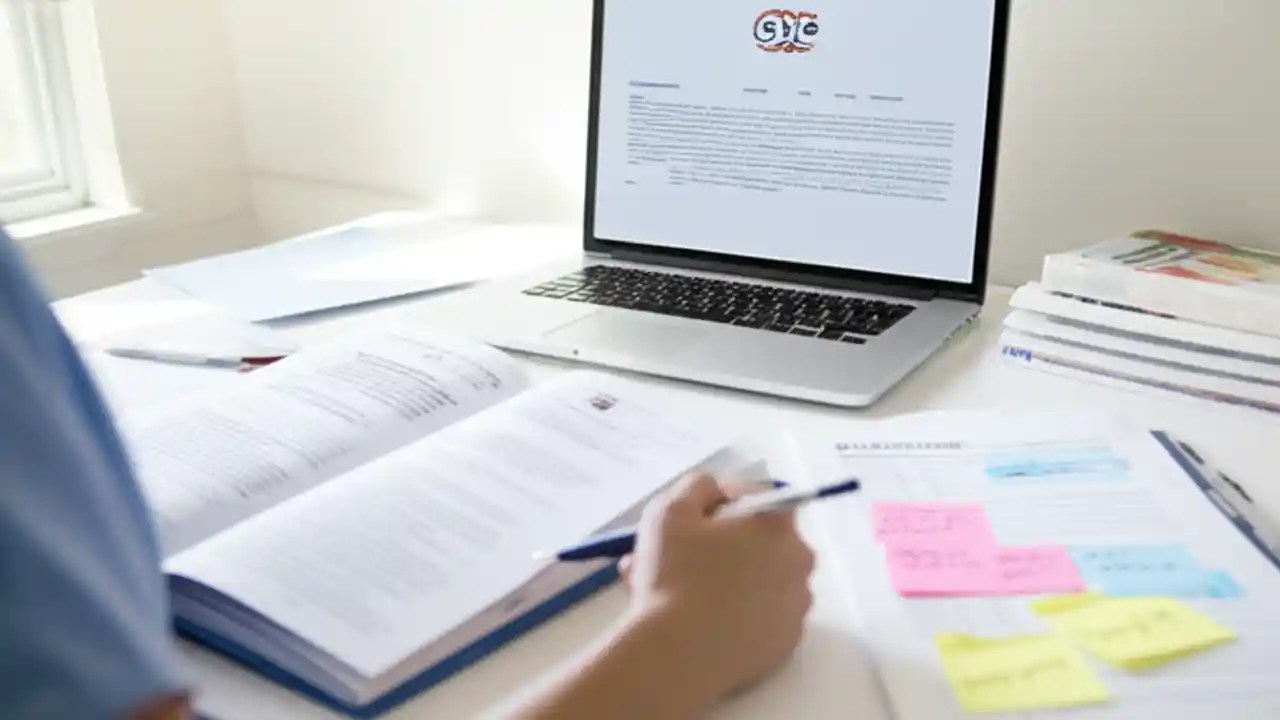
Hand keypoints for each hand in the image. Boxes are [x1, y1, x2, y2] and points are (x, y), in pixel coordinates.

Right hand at [622, 472, 814, 701]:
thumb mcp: (670, 511)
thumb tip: (716, 487)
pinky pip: (762, 616)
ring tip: (678, 589)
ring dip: (725, 577)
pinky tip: (701, 617)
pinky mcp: (785, 645)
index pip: (764, 497)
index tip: (698, 514)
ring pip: (759, 580)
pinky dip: (737, 612)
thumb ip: (698, 486)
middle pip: (763, 540)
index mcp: (778, 526)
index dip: (728, 499)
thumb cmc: (673, 575)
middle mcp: (799, 564)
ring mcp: (796, 608)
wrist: (678, 655)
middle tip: (681, 553)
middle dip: (722, 542)